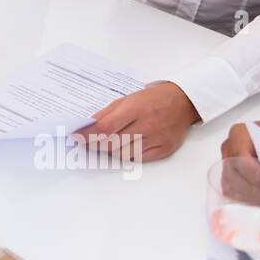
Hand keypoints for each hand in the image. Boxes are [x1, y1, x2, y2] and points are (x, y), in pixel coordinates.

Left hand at [73, 81, 201, 161]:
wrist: (183, 101)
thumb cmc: (151, 99)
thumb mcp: (126, 99)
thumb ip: (106, 114)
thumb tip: (86, 128)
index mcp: (136, 108)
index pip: (106, 127)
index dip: (88, 135)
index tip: (76, 138)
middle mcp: (148, 124)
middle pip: (114, 144)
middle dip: (97, 144)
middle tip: (90, 142)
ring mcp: (158, 138)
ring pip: (125, 154)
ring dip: (113, 150)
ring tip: (113, 141)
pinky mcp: (166, 149)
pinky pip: (140, 159)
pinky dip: (130, 155)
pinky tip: (129, 145)